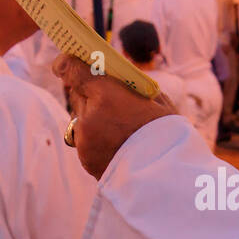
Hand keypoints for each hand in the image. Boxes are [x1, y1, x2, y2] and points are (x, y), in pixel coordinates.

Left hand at [54, 54, 176, 178]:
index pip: (73, 69)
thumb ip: (131, 85)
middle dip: (88, 90)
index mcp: (107, 96)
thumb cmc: (168, 136)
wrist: (165, 179)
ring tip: (119, 124)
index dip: (71, 62)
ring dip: (92, 115)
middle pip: (77, 92)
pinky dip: (96, 136)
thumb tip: (119, 75)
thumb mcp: (157, 101)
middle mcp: (89, 116)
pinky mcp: (85, 157)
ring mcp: (84, 139)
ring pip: (79, 116)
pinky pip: (85, 138)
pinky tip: (117, 142)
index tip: (71, 60)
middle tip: (107, 93)